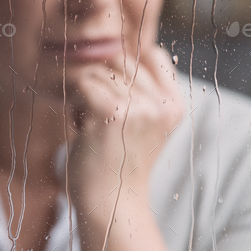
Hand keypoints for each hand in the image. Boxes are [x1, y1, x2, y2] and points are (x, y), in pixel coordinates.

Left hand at [64, 45, 184, 210]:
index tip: (117, 94)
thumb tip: (116, 46)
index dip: (128, 67)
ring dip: (87, 94)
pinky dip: (75, 104)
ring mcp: (139, 107)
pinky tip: (83, 128)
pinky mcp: (112, 112)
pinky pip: (84, 83)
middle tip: (101, 115)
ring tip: (93, 125)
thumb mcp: (145, 124)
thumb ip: (142, 89)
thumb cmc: (119, 161)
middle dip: (104, 80)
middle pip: (122, 58)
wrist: (110, 204)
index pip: (152, 54)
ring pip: (99, 71)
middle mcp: (162, 104)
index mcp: (175, 105)